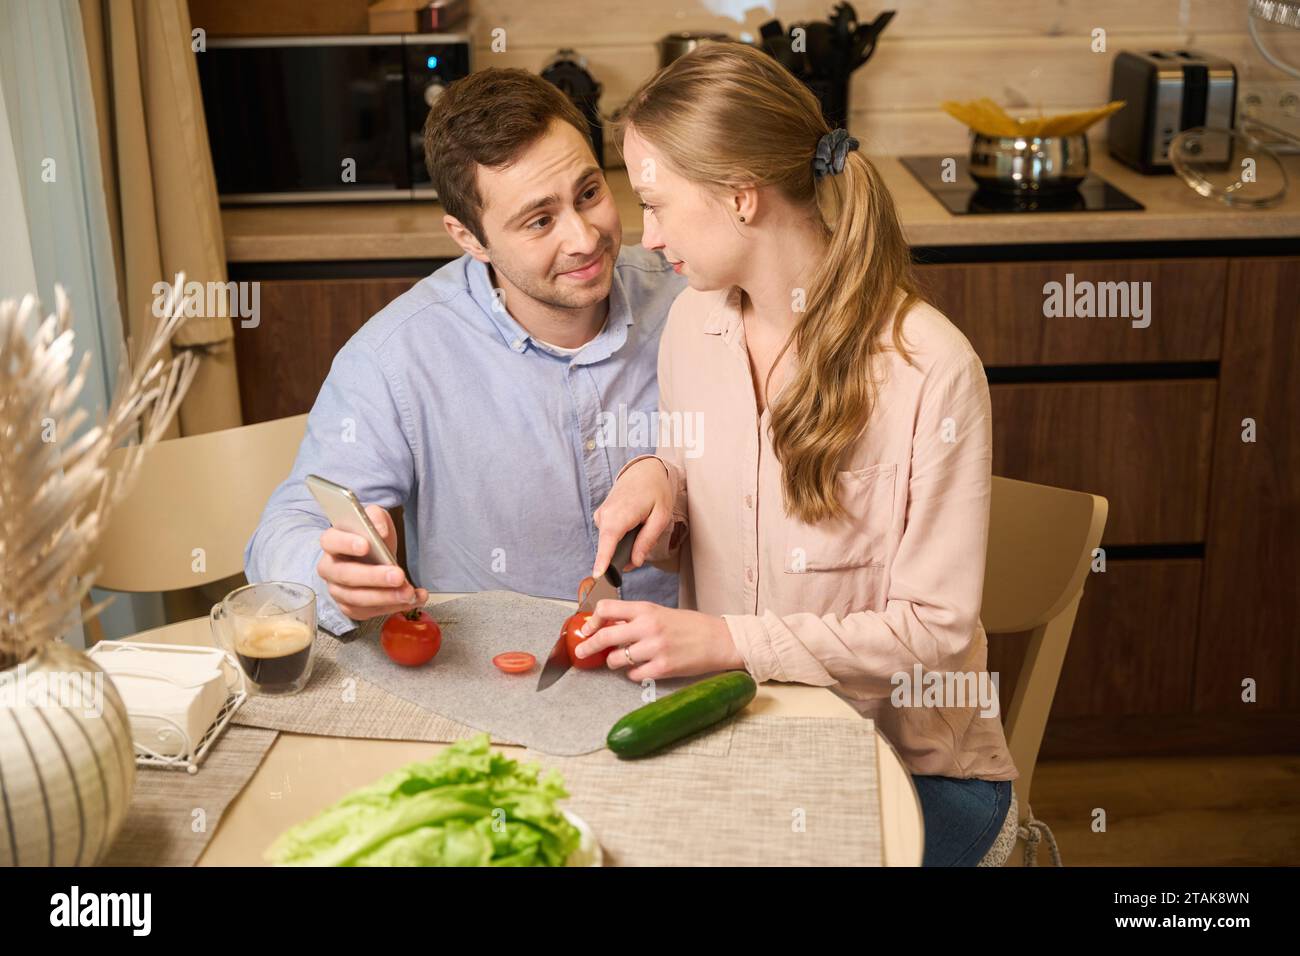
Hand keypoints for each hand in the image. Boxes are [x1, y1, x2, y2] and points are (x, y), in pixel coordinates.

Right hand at [317, 504, 426, 620]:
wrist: (374, 558)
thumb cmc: (372, 538)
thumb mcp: (376, 519)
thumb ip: (376, 517)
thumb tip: (379, 531)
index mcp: (332, 542)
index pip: (331, 541)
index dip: (346, 543)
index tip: (366, 545)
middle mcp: (330, 568)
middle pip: (346, 575)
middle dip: (374, 577)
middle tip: (398, 576)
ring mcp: (338, 590)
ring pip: (357, 599)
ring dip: (386, 597)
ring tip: (408, 592)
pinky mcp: (350, 607)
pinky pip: (369, 612)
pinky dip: (393, 607)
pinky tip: (413, 599)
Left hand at [573, 599, 744, 681]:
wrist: (718, 640)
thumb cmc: (690, 626)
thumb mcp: (661, 613)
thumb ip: (636, 618)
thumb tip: (608, 625)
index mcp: (646, 610)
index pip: (607, 608)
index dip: (593, 619)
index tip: (588, 628)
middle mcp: (648, 627)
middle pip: (605, 636)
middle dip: (588, 645)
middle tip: (581, 651)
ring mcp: (655, 649)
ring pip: (616, 659)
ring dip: (613, 661)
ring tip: (620, 660)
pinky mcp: (662, 668)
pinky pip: (633, 675)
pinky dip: (632, 674)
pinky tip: (640, 669)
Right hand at [592, 458, 673, 577]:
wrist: (644, 470)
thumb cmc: (655, 491)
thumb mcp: (660, 517)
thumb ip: (647, 541)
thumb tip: (636, 562)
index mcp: (620, 514)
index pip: (608, 542)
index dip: (602, 560)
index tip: (597, 575)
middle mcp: (605, 514)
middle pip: (609, 546)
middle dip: (624, 554)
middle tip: (643, 545)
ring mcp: (601, 514)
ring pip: (610, 541)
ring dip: (625, 542)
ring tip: (640, 525)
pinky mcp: (602, 515)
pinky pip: (610, 533)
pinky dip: (621, 534)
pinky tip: (632, 523)